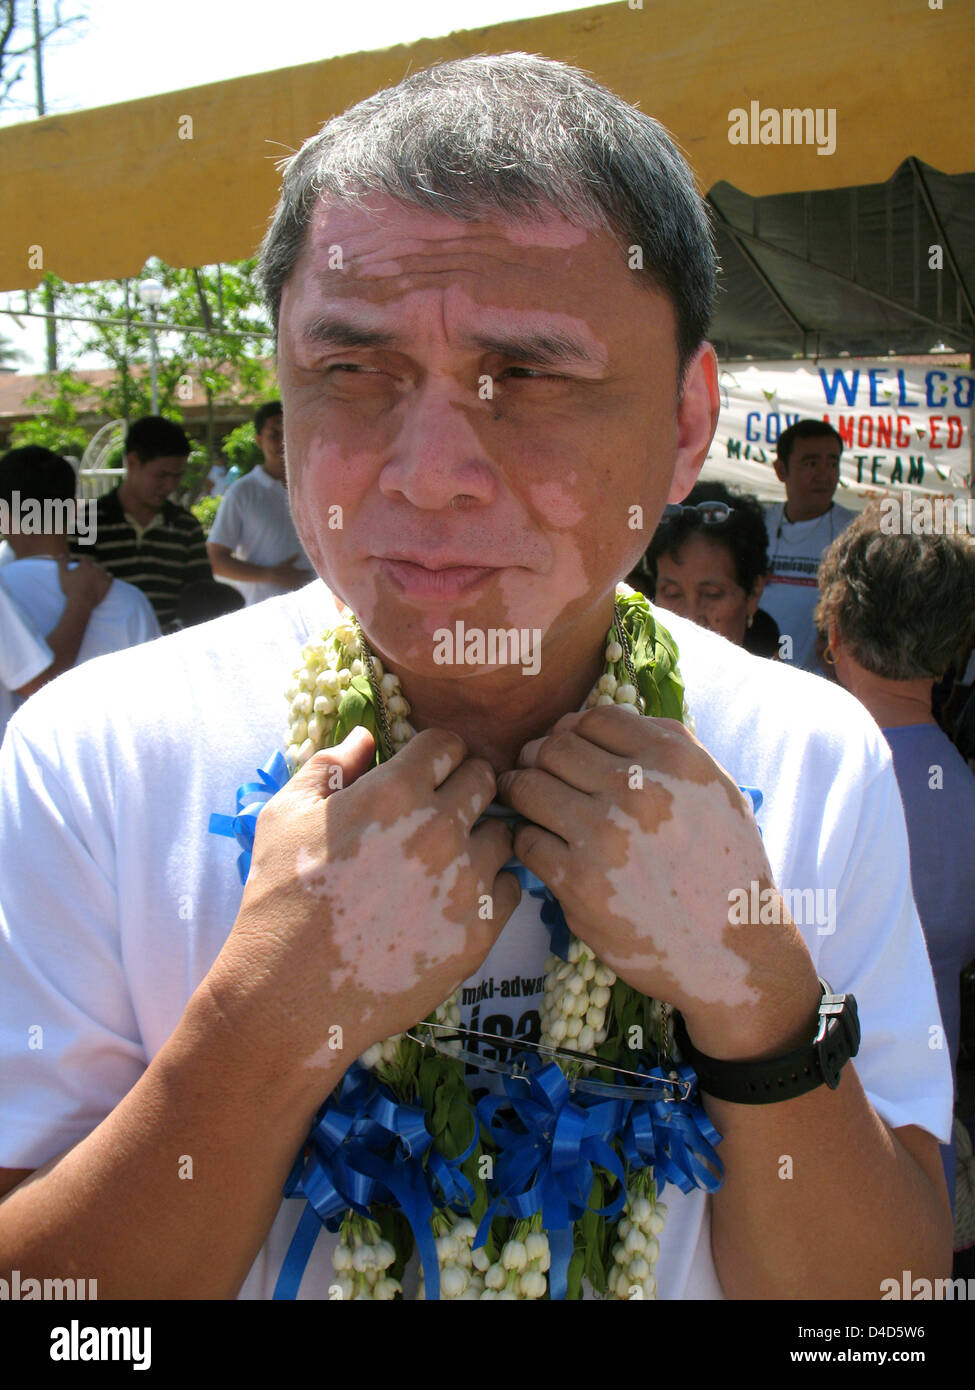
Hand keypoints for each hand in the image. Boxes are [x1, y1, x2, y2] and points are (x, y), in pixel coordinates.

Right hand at [58, 556, 110, 607]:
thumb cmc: (71, 588)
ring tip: (96, 578)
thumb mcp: (63, 575)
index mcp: (85, 565)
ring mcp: (103, 576)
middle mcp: (95, 568)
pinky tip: (105, 580)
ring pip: (102, 571)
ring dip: (99, 573)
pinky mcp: (108, 583)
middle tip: (88, 574)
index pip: (86, 558)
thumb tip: (60, 554)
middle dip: (91, 568)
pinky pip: (110, 577)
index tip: (82, 564)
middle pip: (95, 565)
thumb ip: (62, 563)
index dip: (84, 561)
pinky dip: (108, 578)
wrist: (81, 601)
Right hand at [207, 726, 519, 1082]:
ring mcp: (465, 881)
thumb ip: (330, 765)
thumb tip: (366, 737)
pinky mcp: (478, 931)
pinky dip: (490, 889)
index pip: (449, 744)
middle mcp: (439, 828)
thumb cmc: (279, 898)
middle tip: (443, 811)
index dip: (436, 755)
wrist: (288, 993)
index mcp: (395, 791)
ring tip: (451, 859)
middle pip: (485, 779)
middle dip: (465, 787)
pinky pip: (509, 888)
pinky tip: (455, 900)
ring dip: (482, 837)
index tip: (427, 774)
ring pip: (504, 833)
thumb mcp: (286, 814)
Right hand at [271, 554, 310, 590]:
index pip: (303, 572)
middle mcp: (293, 578)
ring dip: (303, 583)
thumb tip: (299, 554)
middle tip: (311, 579)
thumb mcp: (286, 562)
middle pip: (302, 578)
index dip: (307, 572)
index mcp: (293, 571)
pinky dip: (297, 587)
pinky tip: (299, 588)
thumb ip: (293, 558)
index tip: (311, 572)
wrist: (271, 575)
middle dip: (307, 578)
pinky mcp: (287, 586)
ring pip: (299, 584)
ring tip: (306, 583)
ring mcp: (290, 582)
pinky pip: (293, 587)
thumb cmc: (278, 567)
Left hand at [497, 705, 819, 1058]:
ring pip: (528, 787)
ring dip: (521, 793)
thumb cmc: (724, 868)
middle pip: (553, 748)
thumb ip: (664, 746)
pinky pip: (526, 840)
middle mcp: (638, 789)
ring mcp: (604, 835)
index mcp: (673, 758)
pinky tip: (543, 849)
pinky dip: (528, 840)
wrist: (733, 952)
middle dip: (538, 759)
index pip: (594, 718)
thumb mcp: (715, 788)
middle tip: (535, 776)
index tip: (567, 752)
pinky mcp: (578, 883)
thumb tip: (592, 725)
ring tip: (528, 806)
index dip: (572, 731)